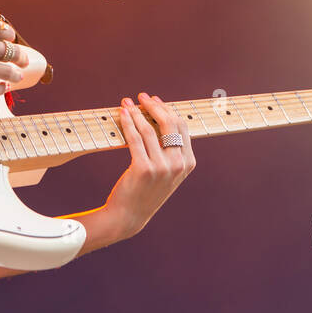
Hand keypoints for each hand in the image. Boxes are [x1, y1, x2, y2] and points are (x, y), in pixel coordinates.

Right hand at [0, 4, 28, 93]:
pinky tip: (2, 87)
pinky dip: (0, 88)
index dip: (10, 38)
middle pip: (10, 51)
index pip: (5, 31)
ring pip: (4, 71)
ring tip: (17, 75)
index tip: (10, 42)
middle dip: (19, 57)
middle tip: (22, 61)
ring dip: (14, 74)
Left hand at [103, 92, 195, 239]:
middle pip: (169, 123)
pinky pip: (135, 138)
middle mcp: (178, 165)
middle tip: (141, 97)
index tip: (154, 100)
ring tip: (127, 103)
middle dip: (154, 105)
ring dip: (137, 112)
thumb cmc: (145, 189)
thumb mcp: (165, 171)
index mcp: (188, 163)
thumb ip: (169, 149)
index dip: (167, 109)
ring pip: (149, 129)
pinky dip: (128, 122)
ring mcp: (162, 168)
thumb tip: (161, 115)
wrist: (129, 215)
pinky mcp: (143, 169)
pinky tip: (123, 114)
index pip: (181, 126)